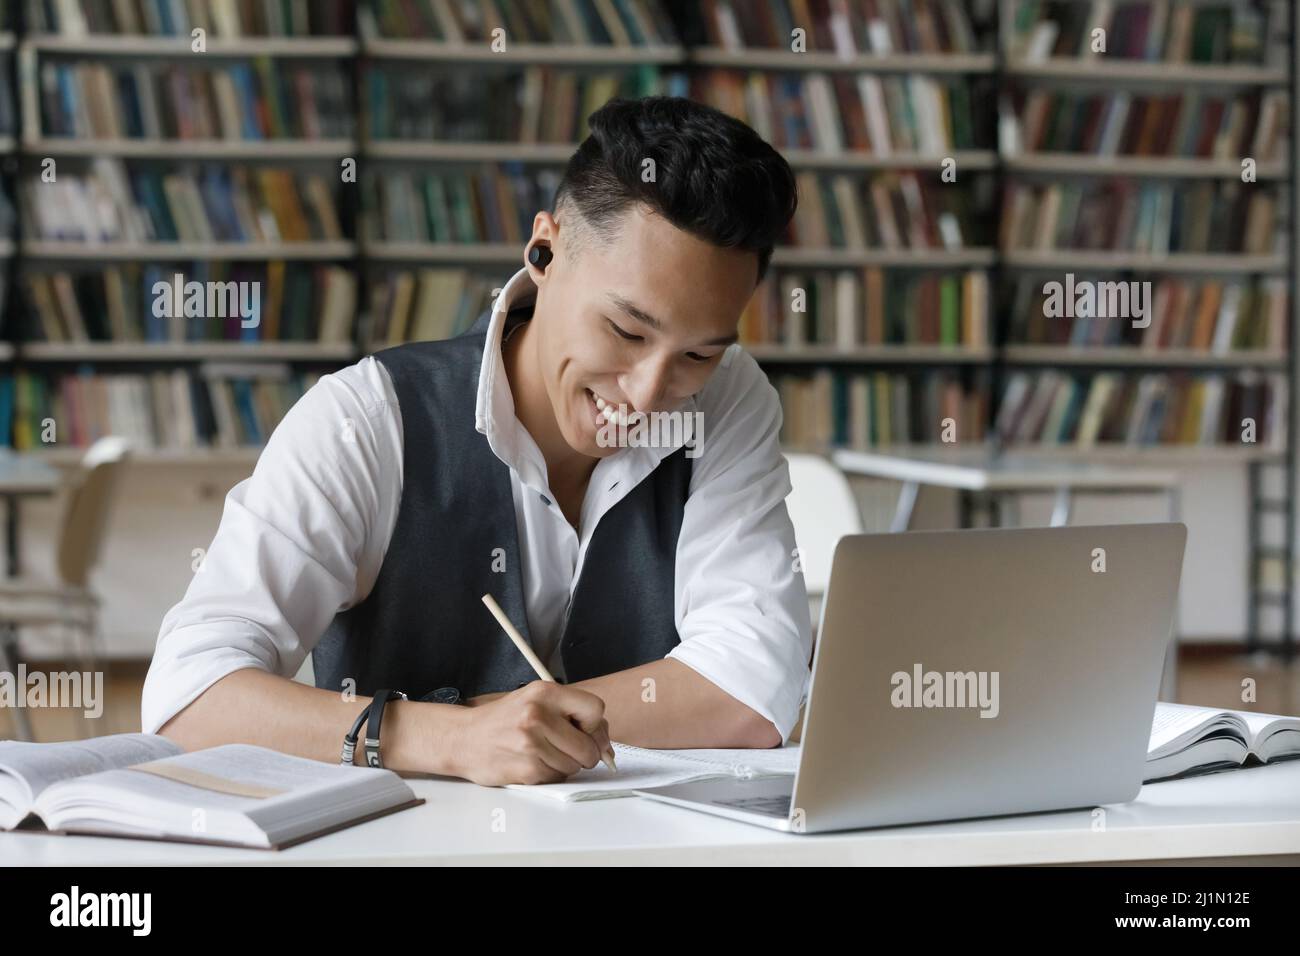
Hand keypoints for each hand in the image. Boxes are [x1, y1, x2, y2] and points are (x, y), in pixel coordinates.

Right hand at [447, 682, 613, 785]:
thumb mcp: (535, 700)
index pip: (596, 709)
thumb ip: (571, 714)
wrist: (464, 739)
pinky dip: (549, 774)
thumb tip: (605, 744)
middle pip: (590, 746)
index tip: (584, 730)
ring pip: (575, 766)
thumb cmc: (503, 720)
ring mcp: (532, 744)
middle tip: (565, 747)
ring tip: (542, 752)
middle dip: (584, 752)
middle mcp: (538, 715)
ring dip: (565, 764)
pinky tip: (531, 762)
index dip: (594, 725)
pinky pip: (557, 778)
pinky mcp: (527, 769)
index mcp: (545, 692)